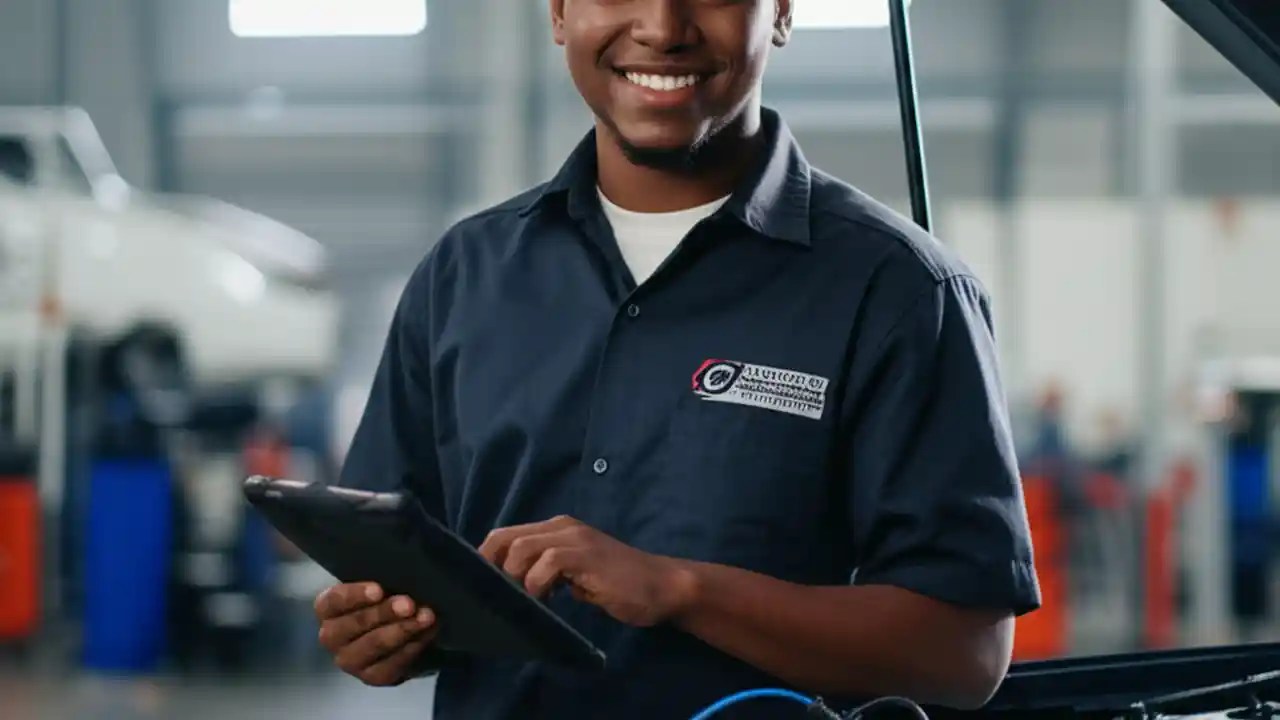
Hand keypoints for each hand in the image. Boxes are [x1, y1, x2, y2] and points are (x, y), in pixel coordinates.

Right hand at [314, 582, 437, 686]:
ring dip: (403, 629)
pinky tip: (427, 633)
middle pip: (355, 623)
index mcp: (327, 608)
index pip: (333, 601)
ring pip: (374, 645)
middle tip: (409, 604)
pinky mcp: (372, 677)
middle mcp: (331, 636)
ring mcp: (349, 661)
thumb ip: (381, 580)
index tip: (379, 589)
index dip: (355, 595)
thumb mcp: (378, 585)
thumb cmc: (383, 598)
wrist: (398, 630)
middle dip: (385, 612)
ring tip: (426, 616)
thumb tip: (400, 572)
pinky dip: (413, 646)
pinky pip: (392, 664)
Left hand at [478, 515, 694, 627]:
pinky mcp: (585, 555)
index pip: (507, 535)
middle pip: (506, 537)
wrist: (662, 586)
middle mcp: (562, 528)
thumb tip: (514, 587)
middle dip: (491, 567)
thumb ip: (548, 573)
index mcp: (557, 530)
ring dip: (514, 577)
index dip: (487, 558)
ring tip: (524, 600)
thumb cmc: (619, 584)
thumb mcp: (575, 576)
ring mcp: (574, 539)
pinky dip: (537, 583)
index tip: (481, 586)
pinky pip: (547, 562)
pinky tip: (546, 600)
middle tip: (493, 596)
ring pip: (522, 547)